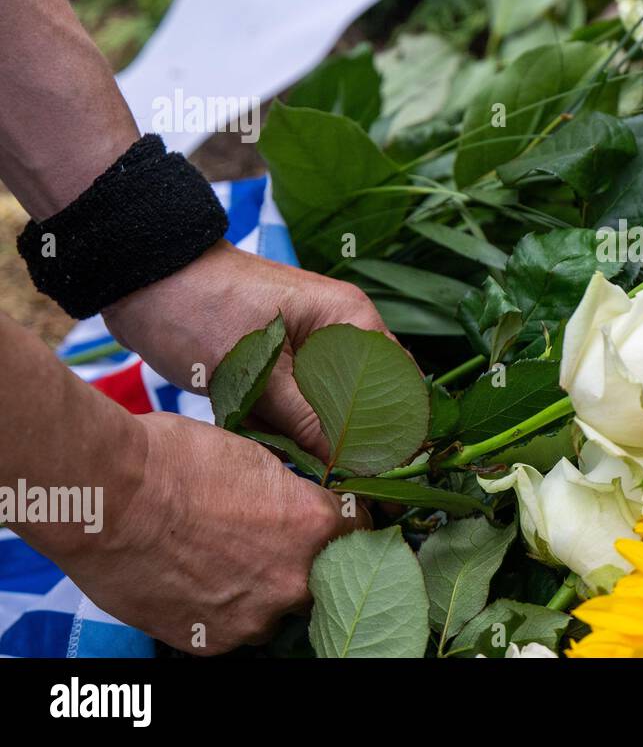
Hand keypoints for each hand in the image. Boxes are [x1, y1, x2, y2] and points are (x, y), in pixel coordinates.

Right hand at [60, 412, 368, 653]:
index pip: (359, 529)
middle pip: (322, 576)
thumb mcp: (255, 457)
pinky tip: (195, 580)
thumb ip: (291, 492)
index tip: (334, 517)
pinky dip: (221, 609)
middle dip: (305, 559)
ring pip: (276, 608)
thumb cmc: (175, 460)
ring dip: (262, 589)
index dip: (345, 521)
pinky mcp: (211, 640)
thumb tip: (300, 502)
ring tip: (221, 559)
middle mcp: (294, 579)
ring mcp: (254, 617)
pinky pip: (233, 628)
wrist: (106, 495)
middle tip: (268, 540)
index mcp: (314, 525)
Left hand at [103, 241, 390, 459]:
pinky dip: (272, 421)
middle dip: (335, 432)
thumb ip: (309, 420)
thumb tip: (350, 466)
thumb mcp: (258, 372)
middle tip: (306, 453)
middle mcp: (340, 331)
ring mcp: (308, 347)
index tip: (370, 467)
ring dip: (297, 428)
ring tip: (261, 426)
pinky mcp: (279, 363)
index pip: (397, 381)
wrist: (140, 280)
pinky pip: (293, 405)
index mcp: (350, 319)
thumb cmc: (203, 310)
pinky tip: (243, 418)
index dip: (392, 426)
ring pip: (324, 407)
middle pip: (361, 399)